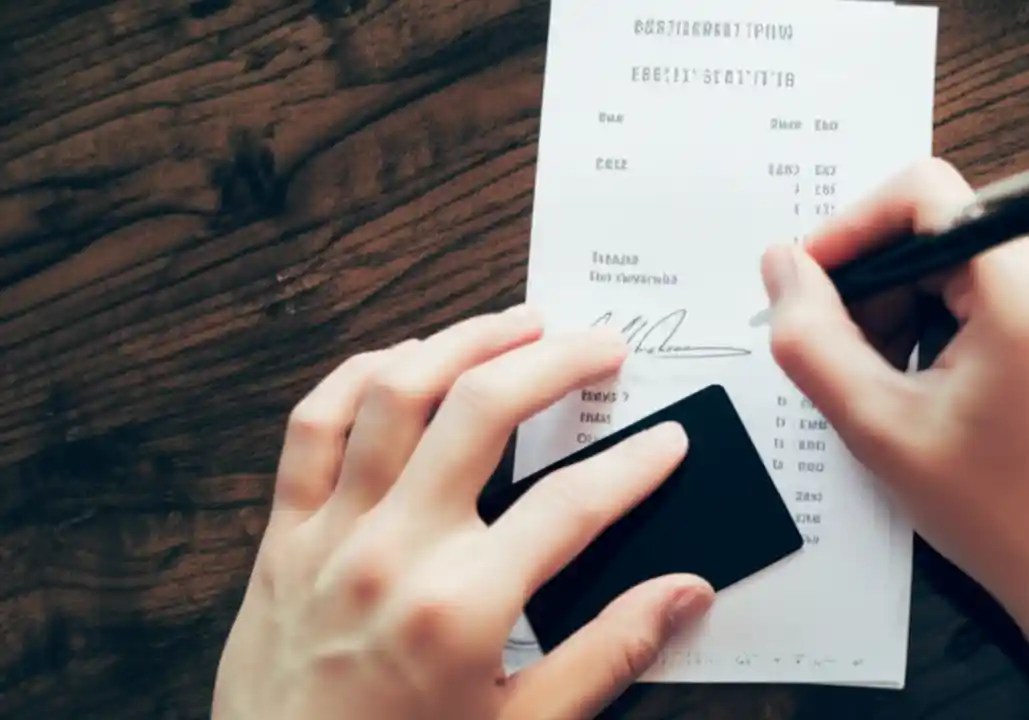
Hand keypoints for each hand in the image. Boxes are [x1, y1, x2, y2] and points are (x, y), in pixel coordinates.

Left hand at [212, 307, 713, 719]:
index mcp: (462, 606)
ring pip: (395, 392)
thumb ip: (608, 655)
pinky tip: (404, 358)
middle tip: (601, 344)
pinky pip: (311, 424)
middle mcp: (394, 549)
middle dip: (555, 360)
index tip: (668, 440)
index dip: (634, 464)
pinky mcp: (283, 534)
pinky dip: (358, 375)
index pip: (572, 504)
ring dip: (462, 342)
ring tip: (518, 323)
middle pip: (482, 410)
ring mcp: (331, 532)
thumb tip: (684, 595)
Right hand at [760, 158, 1028, 716]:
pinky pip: (991, 284)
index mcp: (1028, 287)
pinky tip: (935, 385)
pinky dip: (944, 320)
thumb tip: (781, 265)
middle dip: (874, 284)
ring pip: (958, 259)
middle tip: (846, 360)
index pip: (920, 193)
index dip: (848, 229)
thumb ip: (811, 339)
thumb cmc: (1005, 513)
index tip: (807, 284)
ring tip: (894, 385)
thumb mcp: (879, 427)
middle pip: (935, 228)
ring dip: (906, 307)